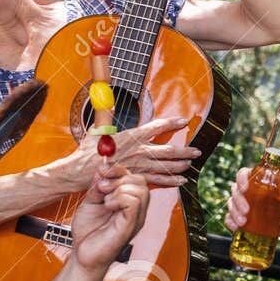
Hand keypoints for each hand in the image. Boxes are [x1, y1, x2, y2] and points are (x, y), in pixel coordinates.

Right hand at [70, 117, 198, 189]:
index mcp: (132, 136)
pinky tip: (182, 180)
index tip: (183, 121)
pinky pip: (158, 180)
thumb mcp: (98, 128)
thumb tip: (106, 99)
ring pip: (166, 166)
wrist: (82, 172)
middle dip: (185, 150)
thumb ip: (106, 114)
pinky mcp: (137, 178)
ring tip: (191, 163)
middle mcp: (139, 151)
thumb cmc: (89, 151)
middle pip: (168, 150)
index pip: (157, 127)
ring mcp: (140, 166)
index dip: (172, 123)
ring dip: (181, 164)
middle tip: (197, 150)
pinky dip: (171, 181)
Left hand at [70, 167, 149, 269]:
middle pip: (141, 180)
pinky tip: (108, 206)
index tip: (101, 170)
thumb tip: (103, 167)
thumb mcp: (91, 201)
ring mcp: (135, 218)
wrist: (82, 254)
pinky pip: (134, 202)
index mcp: (128, 202)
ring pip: (141, 190)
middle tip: (101, 186)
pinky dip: (119, 198)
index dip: (118, 169)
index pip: (133, 177)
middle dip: (119, 176)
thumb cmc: (88, 232)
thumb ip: (98, 185)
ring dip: (119, 188)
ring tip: (104, 199)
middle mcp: (136, 209)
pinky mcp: (131, 225)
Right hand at [223, 166, 279, 237]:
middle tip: (246, 211)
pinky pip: (230, 217)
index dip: (241, 178)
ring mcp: (245, 205)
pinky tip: (236, 227)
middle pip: (236, 190)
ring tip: (243, 222)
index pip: (244, 173)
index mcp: (260, 181)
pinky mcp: (243, 218)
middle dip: (238, 200)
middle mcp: (250, 192)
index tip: (245, 188)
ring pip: (231, 203)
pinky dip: (230, 222)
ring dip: (234, 212)